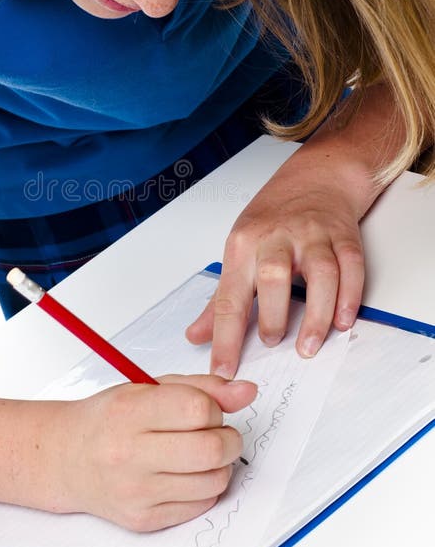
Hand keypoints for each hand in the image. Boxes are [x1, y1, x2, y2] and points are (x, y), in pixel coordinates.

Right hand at [58, 375, 256, 530]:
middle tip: (220, 434)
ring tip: (201, 454)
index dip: (214, 408)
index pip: (198, 408)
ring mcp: (136, 492)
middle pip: (211, 449)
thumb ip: (201, 387)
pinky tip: (186, 474)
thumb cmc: (110, 418)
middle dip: (229, 439)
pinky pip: (201, 506)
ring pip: (213, 481)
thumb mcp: (149, 388)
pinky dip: (205, 488)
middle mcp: (129, 454)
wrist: (68, 458)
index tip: (206, 410)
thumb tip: (247, 392)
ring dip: (220, 465)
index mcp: (129, 412)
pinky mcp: (144, 520)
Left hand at [186, 167, 365, 376]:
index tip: (223, 369)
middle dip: (272, 316)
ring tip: (308, 346)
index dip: (224, 337)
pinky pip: (350, 267)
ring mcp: (313, 236)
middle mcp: (277, 238)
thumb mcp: (238, 250)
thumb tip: (196, 336)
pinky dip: (349, 297)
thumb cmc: (272, 218)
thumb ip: (221, 299)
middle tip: (270, 343)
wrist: (315, 177)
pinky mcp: (344, 236)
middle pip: (273, 277)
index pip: (229, 297)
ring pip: (319, 274)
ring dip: (315, 314)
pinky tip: (343, 322)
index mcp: (243, 245)